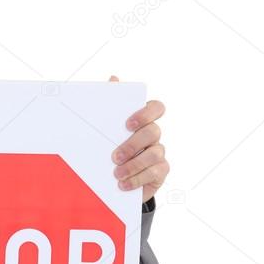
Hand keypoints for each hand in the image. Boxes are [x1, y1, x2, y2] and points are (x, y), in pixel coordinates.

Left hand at [108, 75, 168, 203]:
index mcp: (142, 120)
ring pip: (155, 153)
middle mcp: (153, 134)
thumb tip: (114, 78)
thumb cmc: (108, 148)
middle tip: (114, 157)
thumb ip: (109, 107)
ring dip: (134, 165)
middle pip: (154, 131)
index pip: (156, 107)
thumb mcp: (104, 130)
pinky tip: (123, 184)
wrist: (111, 180)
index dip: (146, 113)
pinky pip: (155, 173)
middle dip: (133, 144)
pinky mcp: (160, 171)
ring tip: (116, 174)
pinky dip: (137, 179)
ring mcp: (159, 153)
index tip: (128, 124)